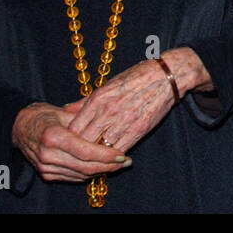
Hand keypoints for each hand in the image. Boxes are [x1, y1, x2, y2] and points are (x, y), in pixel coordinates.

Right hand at [11, 102, 128, 182]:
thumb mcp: (65, 111)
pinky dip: (88, 174)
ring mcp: (45, 166)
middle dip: (108, 167)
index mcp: (53, 136)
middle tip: (126, 162)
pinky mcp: (45, 174)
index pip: (85, 151)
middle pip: (85, 167)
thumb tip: (111, 123)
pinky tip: (100, 167)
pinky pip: (72, 177)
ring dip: (101, 172)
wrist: (20, 127)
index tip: (122, 155)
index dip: (106, 156)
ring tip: (117, 165)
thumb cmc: (45, 115)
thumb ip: (87, 118)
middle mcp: (48, 154)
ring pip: (80, 175)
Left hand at [64, 49, 208, 154]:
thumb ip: (86, 101)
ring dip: (97, 153)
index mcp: (99, 98)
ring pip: (101, 148)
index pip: (74, 127)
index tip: (70, 141)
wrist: (166, 77)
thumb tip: (66, 110)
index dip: (69, 138)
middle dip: (80, 148)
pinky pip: (120, 149)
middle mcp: (109, 111)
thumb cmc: (136, 77)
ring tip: (95, 156)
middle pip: (85, 140)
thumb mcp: (108, 84)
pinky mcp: (139, 129)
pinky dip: (113, 155)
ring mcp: (124, 122)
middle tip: (79, 152)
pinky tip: (111, 155)